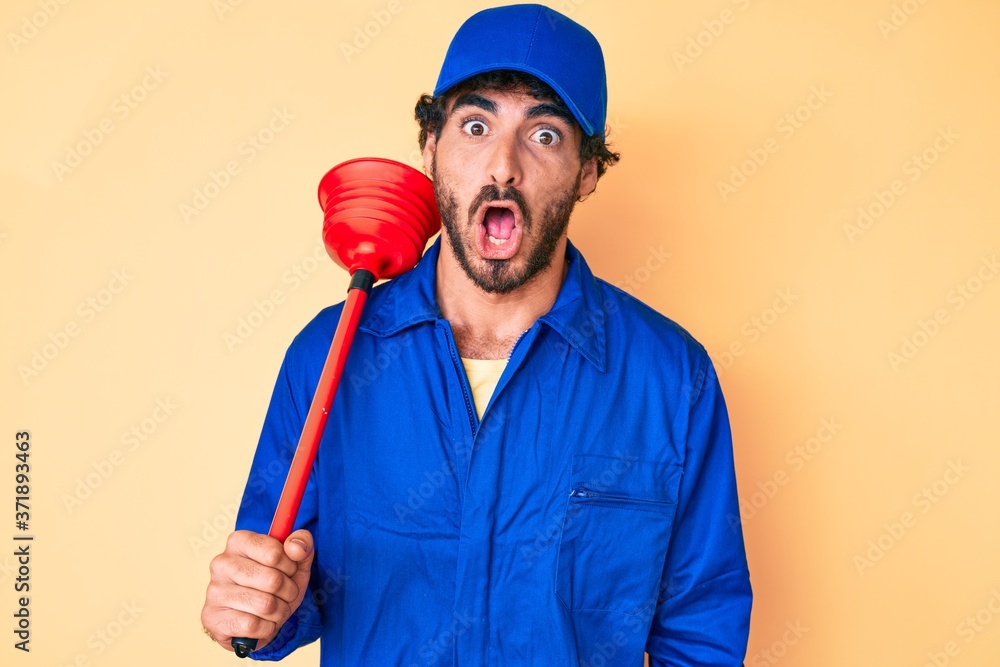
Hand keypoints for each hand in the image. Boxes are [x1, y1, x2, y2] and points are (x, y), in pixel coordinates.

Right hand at [201, 529, 313, 652]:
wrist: (255, 620)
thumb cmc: (275, 586)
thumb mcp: (295, 562)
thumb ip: (301, 544)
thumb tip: (296, 547)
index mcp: (239, 541)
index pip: (274, 553)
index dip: (290, 566)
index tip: (288, 571)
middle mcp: (221, 563)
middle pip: (273, 580)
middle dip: (289, 592)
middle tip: (284, 594)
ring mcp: (214, 590)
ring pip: (266, 605)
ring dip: (280, 611)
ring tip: (274, 609)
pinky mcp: (213, 617)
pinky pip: (253, 625)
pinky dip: (266, 627)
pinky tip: (261, 622)